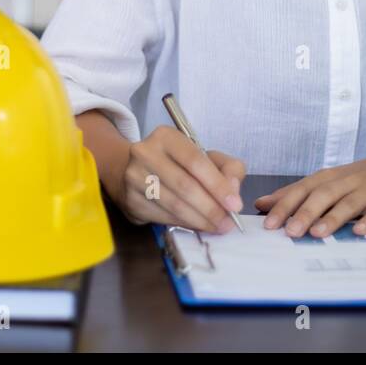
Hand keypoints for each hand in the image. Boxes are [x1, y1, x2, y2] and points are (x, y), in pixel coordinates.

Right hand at [115, 124, 245, 232]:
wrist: (136, 171)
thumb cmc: (178, 163)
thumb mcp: (206, 156)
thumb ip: (227, 168)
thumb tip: (233, 190)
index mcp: (166, 137)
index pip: (195, 161)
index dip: (217, 185)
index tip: (234, 205)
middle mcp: (145, 153)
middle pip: (184, 185)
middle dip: (211, 208)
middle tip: (227, 223)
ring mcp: (134, 177)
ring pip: (174, 205)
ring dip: (199, 220)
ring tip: (216, 227)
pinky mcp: (131, 200)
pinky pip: (163, 217)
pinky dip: (184, 224)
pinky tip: (196, 225)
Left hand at [253, 150, 365, 237]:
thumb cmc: (361, 178)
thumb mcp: (328, 181)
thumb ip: (297, 193)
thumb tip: (262, 203)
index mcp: (329, 177)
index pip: (302, 189)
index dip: (285, 205)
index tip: (268, 223)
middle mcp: (346, 181)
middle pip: (322, 195)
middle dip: (304, 213)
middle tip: (289, 232)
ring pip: (348, 203)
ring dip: (332, 218)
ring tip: (317, 233)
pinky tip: (359, 232)